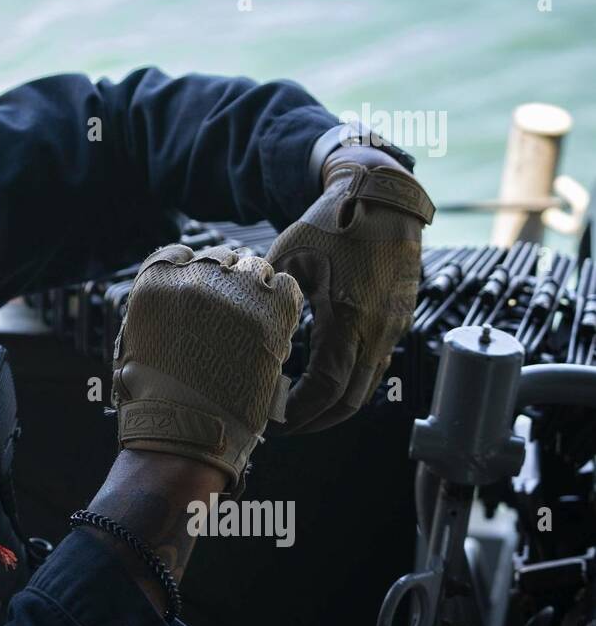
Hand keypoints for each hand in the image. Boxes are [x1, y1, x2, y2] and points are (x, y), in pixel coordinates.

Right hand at [111, 245, 302, 492]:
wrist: (184, 428)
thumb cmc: (153, 399)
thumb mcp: (134, 343)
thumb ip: (153, 312)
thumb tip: (171, 297)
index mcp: (155, 282)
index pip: (180, 254)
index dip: (192, 272)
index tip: (200, 291)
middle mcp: (192, 277)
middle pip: (219, 258)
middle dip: (225, 280)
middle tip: (232, 310)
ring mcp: (232, 291)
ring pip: (253, 268)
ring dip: (255, 289)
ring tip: (256, 319)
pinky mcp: (267, 311)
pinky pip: (285, 287)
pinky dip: (283, 301)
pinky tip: (277, 322)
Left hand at [266, 158, 434, 433]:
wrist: (383, 199)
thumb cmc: (333, 224)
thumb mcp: (289, 256)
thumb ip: (264, 293)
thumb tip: (231, 321)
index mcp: (348, 317)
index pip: (326, 387)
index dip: (298, 412)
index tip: (271, 420)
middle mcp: (376, 330)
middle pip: (349, 400)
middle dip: (313, 421)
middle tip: (279, 426)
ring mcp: (391, 329)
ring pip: (364, 388)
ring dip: (331, 406)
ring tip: (296, 410)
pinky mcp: (395, 324)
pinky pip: (372, 368)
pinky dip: (346, 384)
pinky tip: (319, 382)